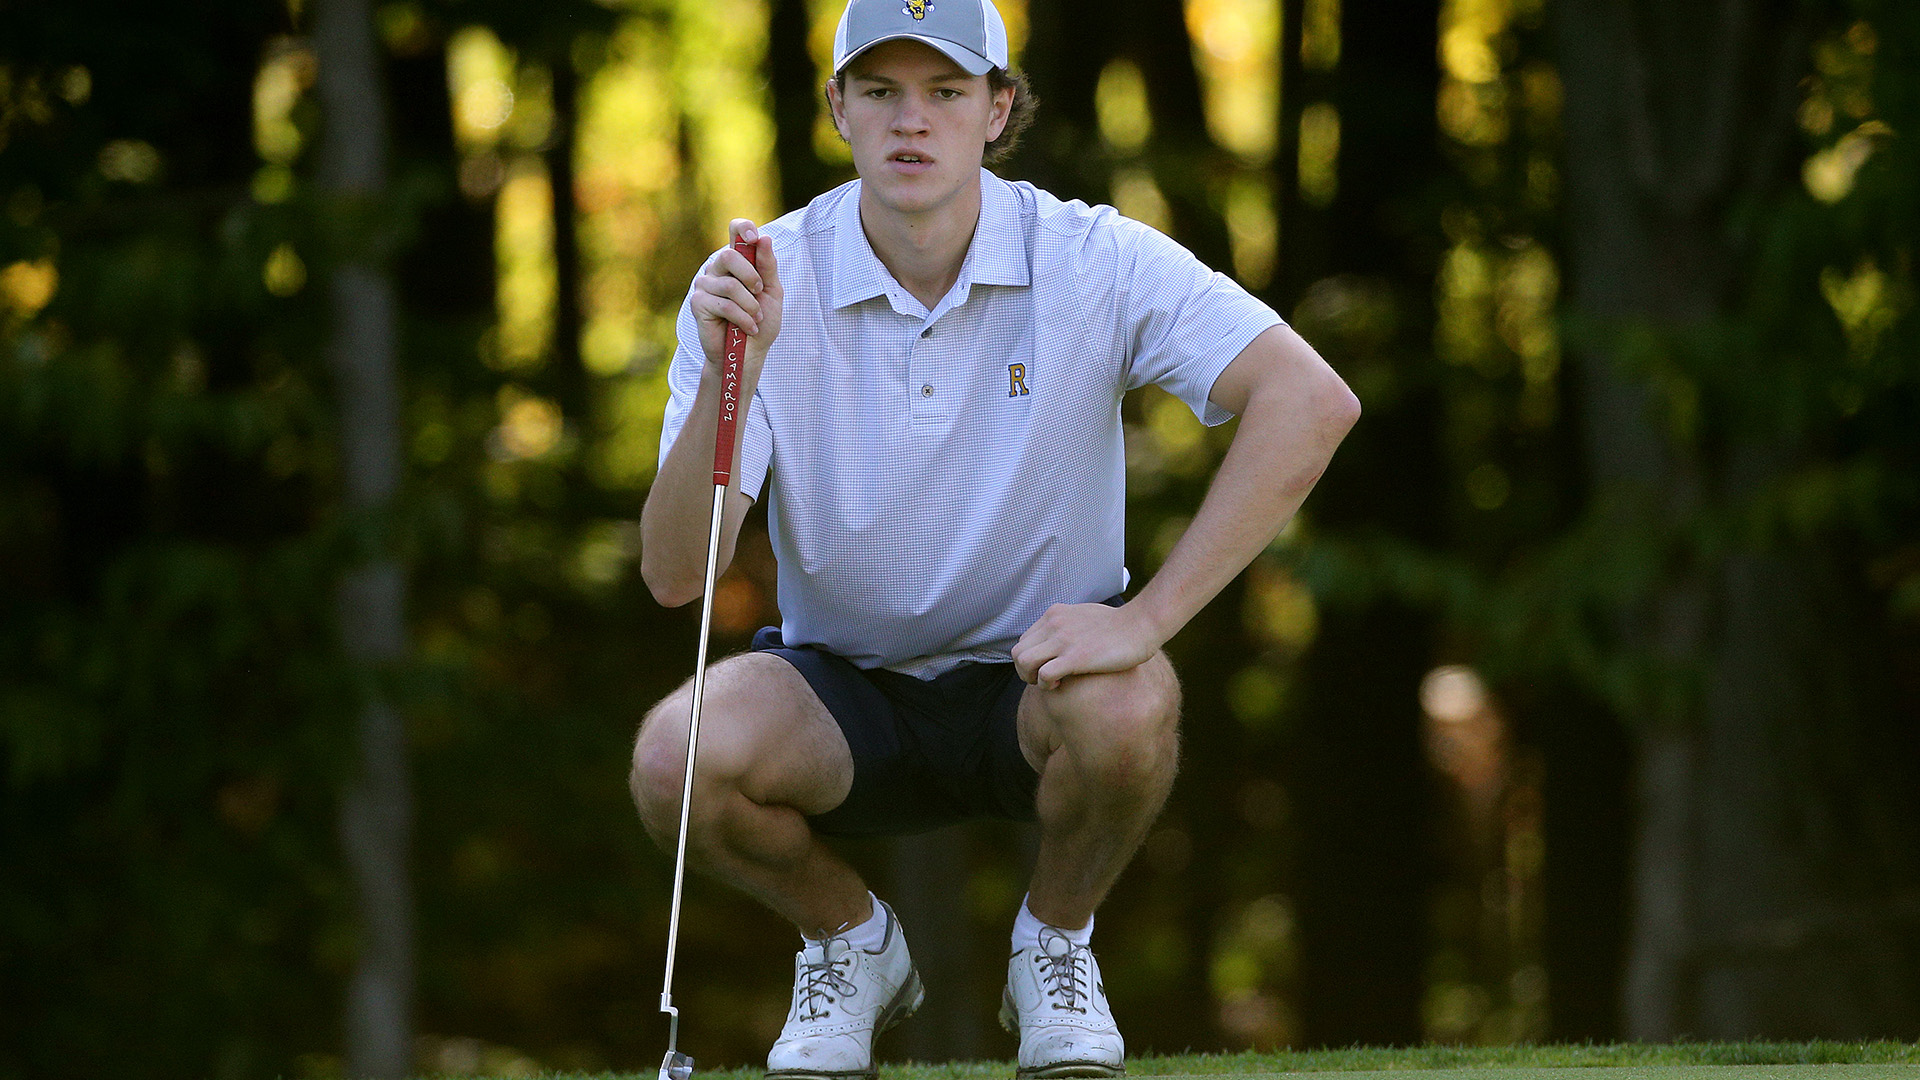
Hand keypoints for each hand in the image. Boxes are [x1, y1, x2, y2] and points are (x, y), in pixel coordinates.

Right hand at [690, 219, 782, 379]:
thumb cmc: (760, 322)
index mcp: (737, 262)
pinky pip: (725, 304)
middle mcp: (717, 269)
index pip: (734, 230)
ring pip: (730, 285)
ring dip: (750, 305)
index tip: (754, 239)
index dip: (743, 229)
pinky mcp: (698, 303)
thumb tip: (763, 239)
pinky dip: (743, 318)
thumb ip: (768, 267)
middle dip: (751, 276)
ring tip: (755, 319)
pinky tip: (748, 328)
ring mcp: (704, 285)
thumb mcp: (772, 292)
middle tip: (760, 292)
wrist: (749, 353)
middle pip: (729, 256)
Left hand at [1010, 602, 1164, 689]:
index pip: (1024, 640)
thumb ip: (1070, 623)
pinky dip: (1046, 684)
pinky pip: (1043, 674)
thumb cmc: (1120, 624)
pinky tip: (1060, 685)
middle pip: (1017, 652)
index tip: (1046, 668)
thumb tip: (1065, 637)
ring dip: (1031, 678)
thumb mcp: (1086, 615)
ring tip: (1049, 684)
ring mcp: (1063, 640)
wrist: (1141, 624)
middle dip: (1024, 671)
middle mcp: (1054, 624)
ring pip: (1023, 662)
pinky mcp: (1075, 657)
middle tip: (1042, 681)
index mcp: (1055, 614)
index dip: (1031, 659)